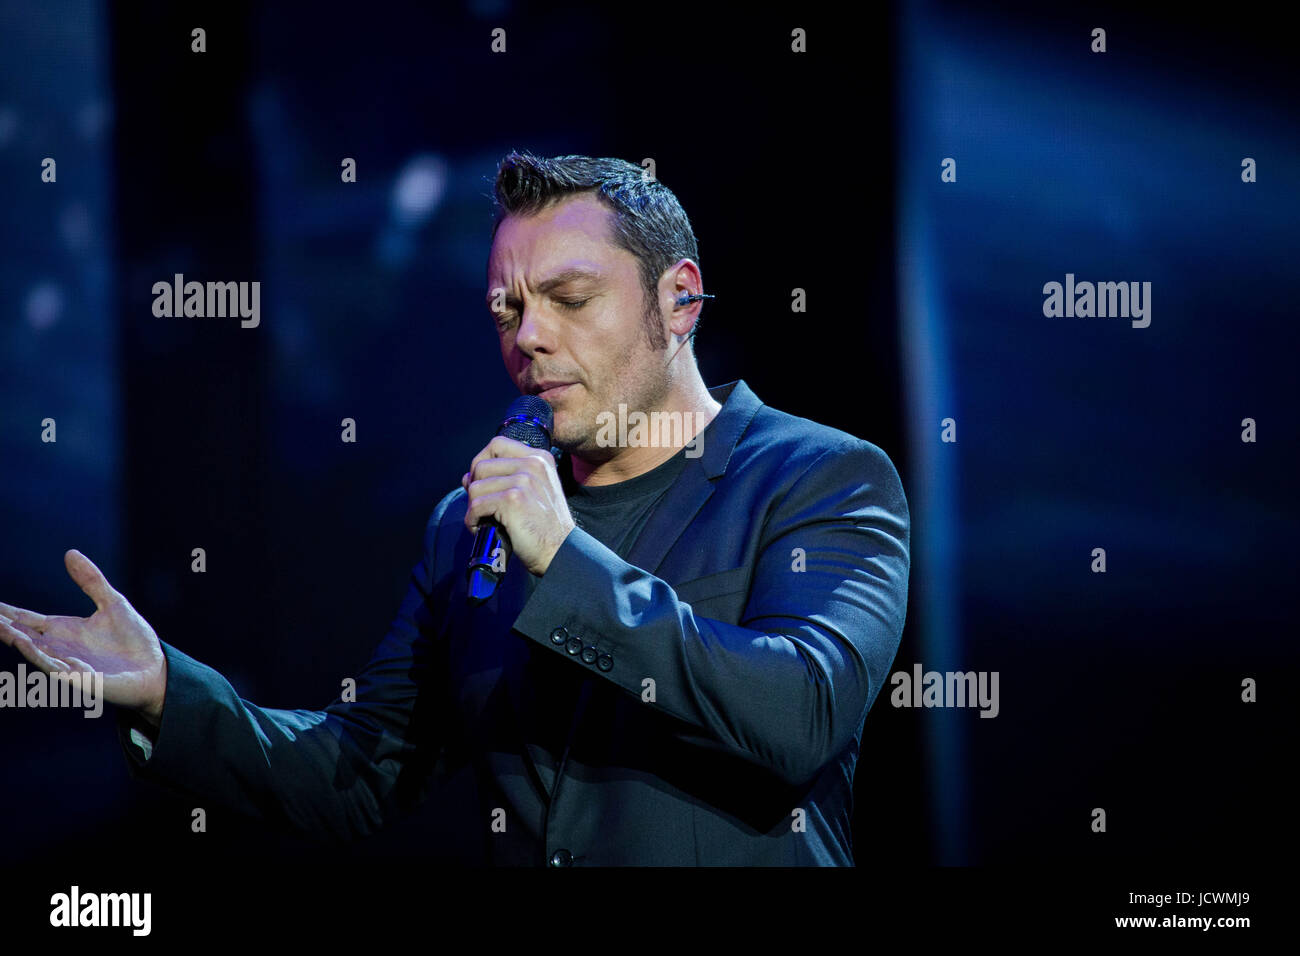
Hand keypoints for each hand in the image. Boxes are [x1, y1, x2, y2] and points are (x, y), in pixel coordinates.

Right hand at [0, 550, 166, 727]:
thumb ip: (90, 581)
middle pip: (23, 637)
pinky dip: (50, 662)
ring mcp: (70, 666)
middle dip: (4, 628)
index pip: (26, 620)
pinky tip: (36, 650)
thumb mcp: (112, 603)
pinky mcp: (85, 681)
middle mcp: (60, 648)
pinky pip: (63, 673)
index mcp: (63, 630)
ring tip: (3, 629)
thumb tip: (70, 552)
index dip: (5, 612)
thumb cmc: (133, 640)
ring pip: (37, 655)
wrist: (156, 668)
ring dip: (20, 643)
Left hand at [462, 435, 574, 575]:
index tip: (481, 481)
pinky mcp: (512, 499)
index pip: (497, 444)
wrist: (560, 550)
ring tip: (483, 520)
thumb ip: (508, 477)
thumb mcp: (536, 491)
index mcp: (540, 458)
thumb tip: (468, 477)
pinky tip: (482, 528)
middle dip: (474, 488)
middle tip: (481, 507)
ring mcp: (523, 481)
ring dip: (473, 507)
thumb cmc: (545, 526)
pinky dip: (473, 520)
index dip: (481, 461)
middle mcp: (533, 464)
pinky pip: (476, 505)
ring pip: (475, 486)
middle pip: (481, 465)